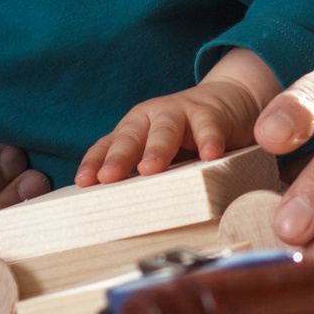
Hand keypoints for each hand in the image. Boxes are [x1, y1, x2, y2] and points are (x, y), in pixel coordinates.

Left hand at [76, 49, 281, 184]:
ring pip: (165, 129)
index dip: (95, 162)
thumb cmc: (189, 135)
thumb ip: (146, 174)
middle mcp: (152, 118)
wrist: (229, 99)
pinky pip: (208, 127)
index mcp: (135, 129)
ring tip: (150, 169)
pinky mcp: (210, 113)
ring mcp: (181, 112)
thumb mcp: (163, 153)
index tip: (83, 182)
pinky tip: (209, 155)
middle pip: (131, 136)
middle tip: (108, 177)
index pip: (109, 145)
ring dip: (157, 148)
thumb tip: (122, 213)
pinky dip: (208, 139)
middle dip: (119, 157)